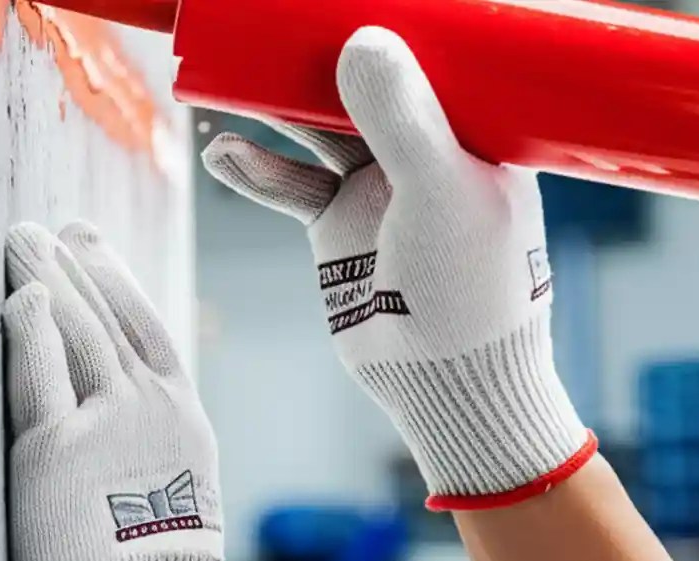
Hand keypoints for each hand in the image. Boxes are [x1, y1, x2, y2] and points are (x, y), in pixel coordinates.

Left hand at [3, 222, 241, 560]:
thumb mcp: (179, 507)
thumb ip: (151, 454)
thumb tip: (125, 428)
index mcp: (187, 423)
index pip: (149, 330)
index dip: (119, 282)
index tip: (95, 247)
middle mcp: (153, 411)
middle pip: (108, 317)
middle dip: (77, 263)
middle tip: (48, 227)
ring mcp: (105, 426)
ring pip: (74, 329)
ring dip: (47, 276)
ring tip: (23, 239)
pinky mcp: (52, 451)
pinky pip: (36, 371)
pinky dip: (26, 324)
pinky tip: (15, 294)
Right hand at [202, 27, 594, 509]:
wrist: (444, 384)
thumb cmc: (474, 291)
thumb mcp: (443, 194)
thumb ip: (403, 120)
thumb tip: (359, 40)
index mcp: (474, 132)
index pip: (430, 58)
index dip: (385, 26)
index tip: (330, 4)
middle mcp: (425, 151)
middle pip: (363, 84)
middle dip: (314, 58)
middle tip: (265, 31)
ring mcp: (378, 186)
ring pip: (316, 130)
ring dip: (271, 111)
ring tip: (224, 89)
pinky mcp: (337, 224)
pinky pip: (288, 185)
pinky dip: (256, 170)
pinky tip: (224, 155)